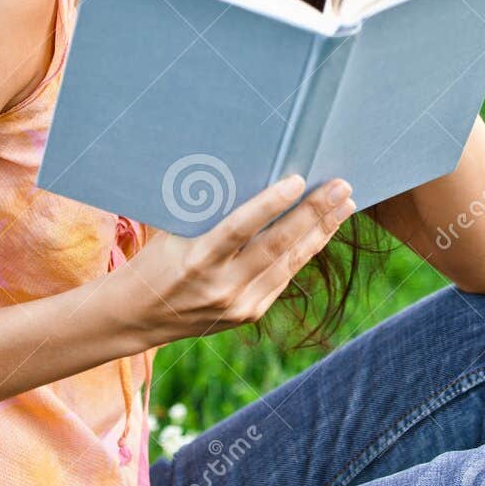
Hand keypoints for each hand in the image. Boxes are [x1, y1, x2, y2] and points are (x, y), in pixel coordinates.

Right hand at [126, 175, 354, 342]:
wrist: (138, 317)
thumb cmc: (155, 260)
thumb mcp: (172, 232)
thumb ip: (207, 209)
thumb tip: (249, 168)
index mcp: (196, 261)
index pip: (239, 229)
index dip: (270, 205)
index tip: (298, 180)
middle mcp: (220, 287)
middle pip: (276, 246)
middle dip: (313, 213)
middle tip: (342, 186)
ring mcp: (238, 306)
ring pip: (290, 264)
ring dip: (321, 232)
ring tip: (346, 204)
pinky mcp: (249, 315)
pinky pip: (284, 278)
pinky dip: (305, 252)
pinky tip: (323, 230)